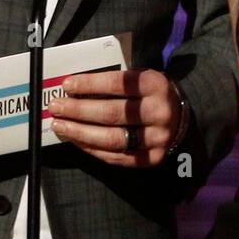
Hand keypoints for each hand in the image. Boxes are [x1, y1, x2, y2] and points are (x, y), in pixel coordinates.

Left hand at [48, 69, 185, 167]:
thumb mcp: (142, 79)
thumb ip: (116, 82)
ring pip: (112, 138)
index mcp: (156, 85)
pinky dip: (92, 149)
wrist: (183, 119)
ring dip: (80, 133)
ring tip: (60, 126)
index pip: (118, 83)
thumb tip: (74, 88)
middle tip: (56, 107)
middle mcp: (159, 112)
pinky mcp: (152, 158)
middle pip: (112, 113)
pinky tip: (76, 140)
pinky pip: (116, 157)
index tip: (67, 85)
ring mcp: (157, 138)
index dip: (90, 84)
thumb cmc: (152, 95)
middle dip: (78, 110)